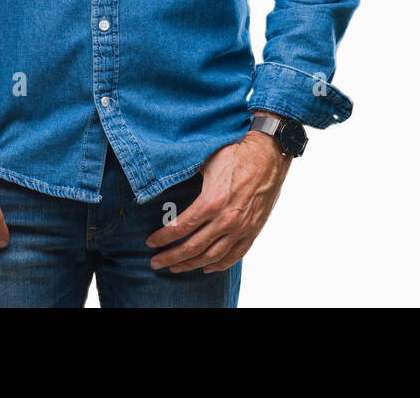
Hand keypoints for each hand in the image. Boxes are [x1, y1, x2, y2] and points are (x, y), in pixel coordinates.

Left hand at [145, 115, 292, 273]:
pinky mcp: (253, 229)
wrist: (269, 152)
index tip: (150, 242)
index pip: (180, 228)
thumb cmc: (236, 152)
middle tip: (155, 263)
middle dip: (170, 258)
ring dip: (190, 264)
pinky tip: (206, 267)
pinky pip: (234, 255)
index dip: (162, 238)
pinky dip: (218, 264)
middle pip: (192, 248)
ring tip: (175, 267)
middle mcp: (226, 219)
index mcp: (211, 201)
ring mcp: (241, 227)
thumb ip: (188, 177)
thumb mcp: (206, 162)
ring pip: (211, 256)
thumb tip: (164, 180)